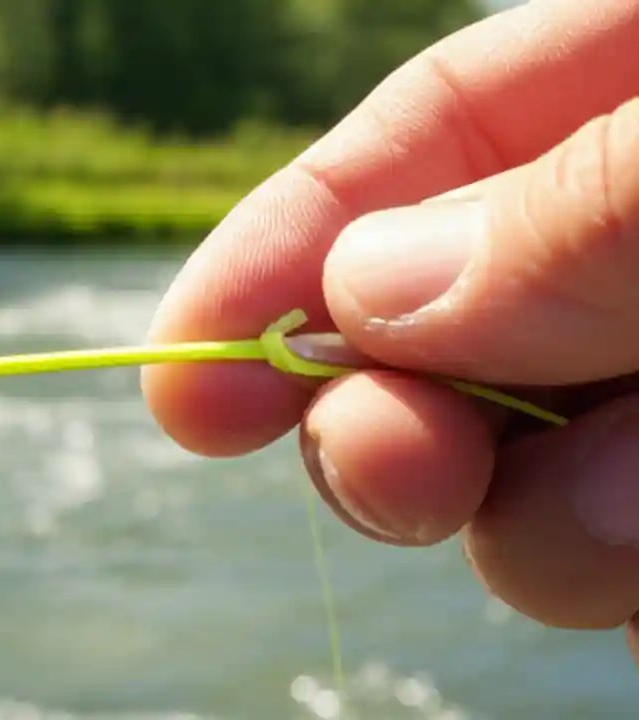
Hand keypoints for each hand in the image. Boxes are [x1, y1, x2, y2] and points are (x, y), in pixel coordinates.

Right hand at [145, 1, 638, 644]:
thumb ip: (582, 205)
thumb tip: (363, 293)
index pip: (438, 134)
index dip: (295, 234)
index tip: (187, 354)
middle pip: (449, 326)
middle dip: (385, 410)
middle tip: (386, 466)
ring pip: (529, 472)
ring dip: (526, 517)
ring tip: (626, 518)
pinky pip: (617, 557)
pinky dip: (607, 569)